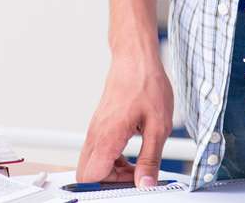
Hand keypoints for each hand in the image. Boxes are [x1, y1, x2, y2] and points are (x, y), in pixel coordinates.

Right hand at [76, 52, 174, 187]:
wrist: (135, 58)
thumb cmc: (146, 83)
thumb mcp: (158, 126)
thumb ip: (150, 159)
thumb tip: (146, 182)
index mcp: (107, 137)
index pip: (91, 177)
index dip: (110, 187)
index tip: (131, 184)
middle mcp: (96, 134)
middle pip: (87, 173)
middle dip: (108, 182)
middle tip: (133, 177)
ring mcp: (96, 128)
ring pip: (92, 163)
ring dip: (111, 170)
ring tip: (137, 165)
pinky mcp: (100, 124)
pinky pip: (98, 151)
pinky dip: (111, 159)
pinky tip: (131, 153)